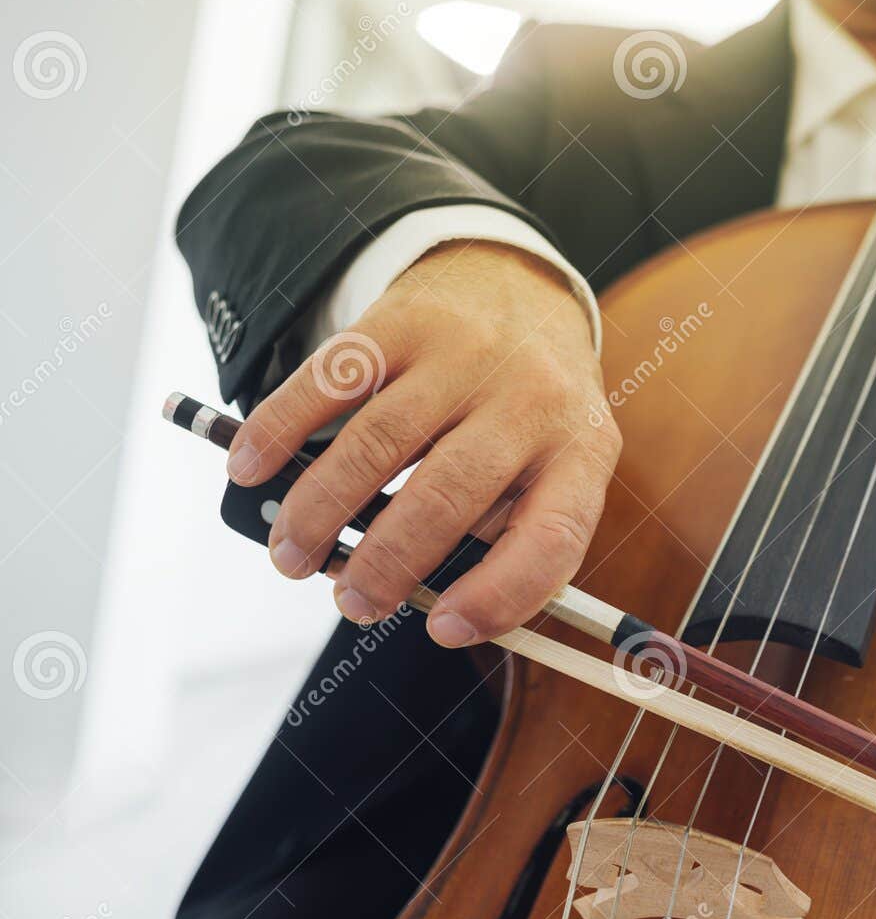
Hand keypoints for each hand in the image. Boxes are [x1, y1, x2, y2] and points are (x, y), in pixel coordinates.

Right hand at [225, 241, 619, 647]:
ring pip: (379, 442)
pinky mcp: (405, 320)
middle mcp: (532, 398)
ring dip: (321, 510)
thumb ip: (503, 531)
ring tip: (291, 556)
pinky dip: (281, 429)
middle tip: (350, 602)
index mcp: (581, 451)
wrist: (520, 289)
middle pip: (449, 494)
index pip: (550, 538)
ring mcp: (467, 354)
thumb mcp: (552, 467)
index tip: (444, 629)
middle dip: (387, 563)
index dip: (497, 595)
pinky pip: (332, 379)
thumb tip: (420, 598)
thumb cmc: (528, 410)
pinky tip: (251, 467)